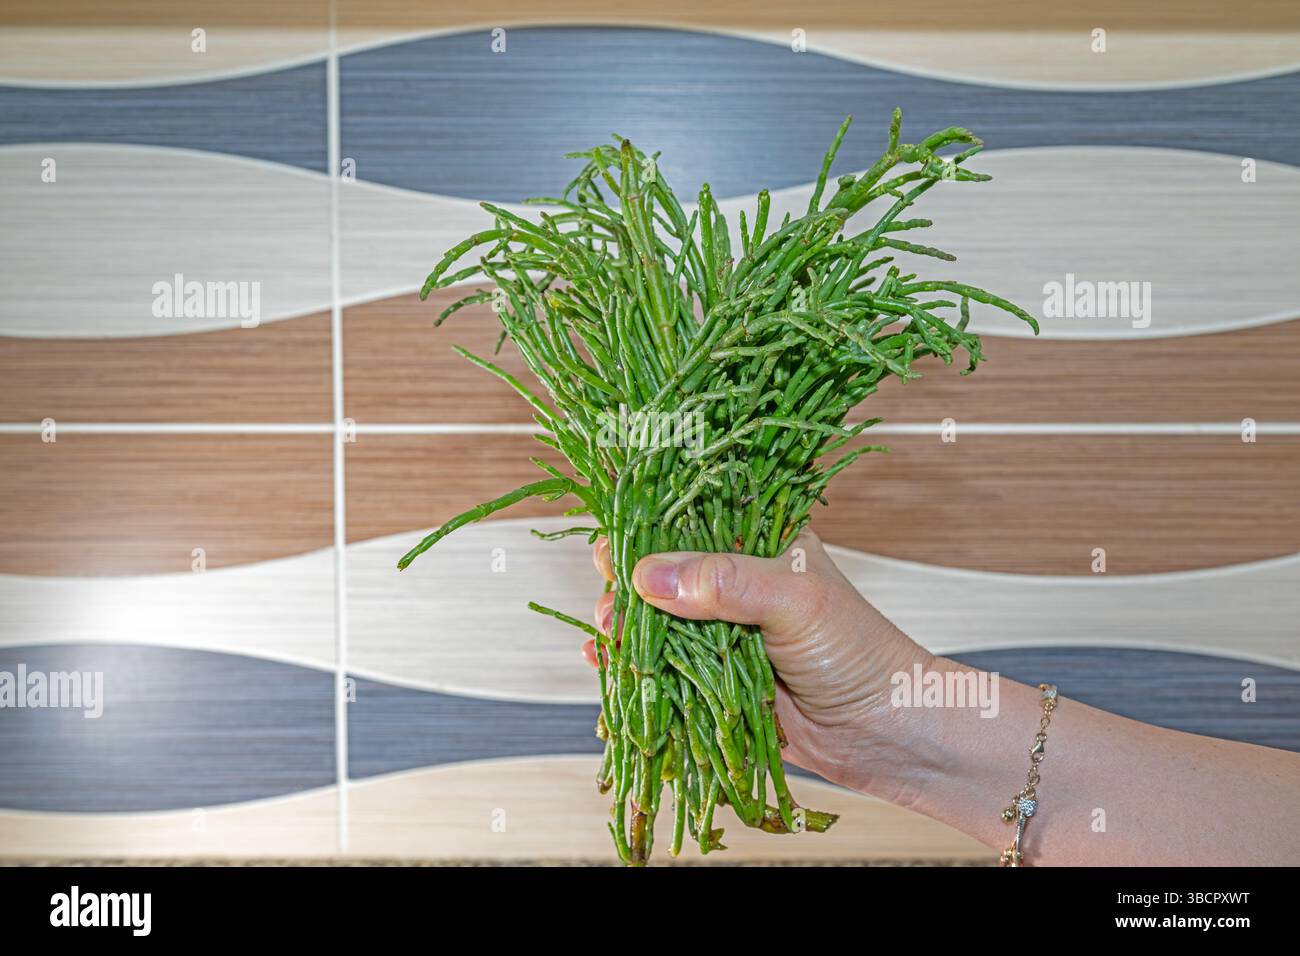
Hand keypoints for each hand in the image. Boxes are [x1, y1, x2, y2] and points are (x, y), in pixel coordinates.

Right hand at [587, 530, 933, 796]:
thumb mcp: (795, 600)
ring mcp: (722, 633)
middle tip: (613, 608)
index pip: (689, 521)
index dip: (646, 531)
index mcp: (758, 542)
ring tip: (610, 640)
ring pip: (656, 622)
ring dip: (626, 630)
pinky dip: (633, 669)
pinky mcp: (715, 681)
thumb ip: (726, 583)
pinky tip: (608, 666)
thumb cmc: (858, 652)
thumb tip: (650, 575)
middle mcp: (735, 583)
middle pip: (662, 574)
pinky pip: (662, 669)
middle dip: (628, 588)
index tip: (613, 550)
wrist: (888, 733)